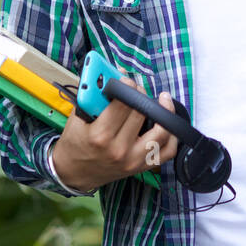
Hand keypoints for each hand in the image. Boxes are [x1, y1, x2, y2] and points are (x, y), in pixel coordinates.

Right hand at [51, 70, 178, 193]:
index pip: (123, 103)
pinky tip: (167, 124)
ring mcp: (132, 160)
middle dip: (141, 95)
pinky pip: (166, 152)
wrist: (74, 172)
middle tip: (137, 89)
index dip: (126, 86)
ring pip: (161, 133)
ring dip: (165, 113)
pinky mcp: (140, 167)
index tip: (125, 80)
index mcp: (100, 136)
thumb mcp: (78, 116)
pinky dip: (171, 137)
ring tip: (163, 101)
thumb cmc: (75, 142)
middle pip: (142, 113)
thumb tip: (115, 73)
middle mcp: (119, 150)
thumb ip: (95, 94)